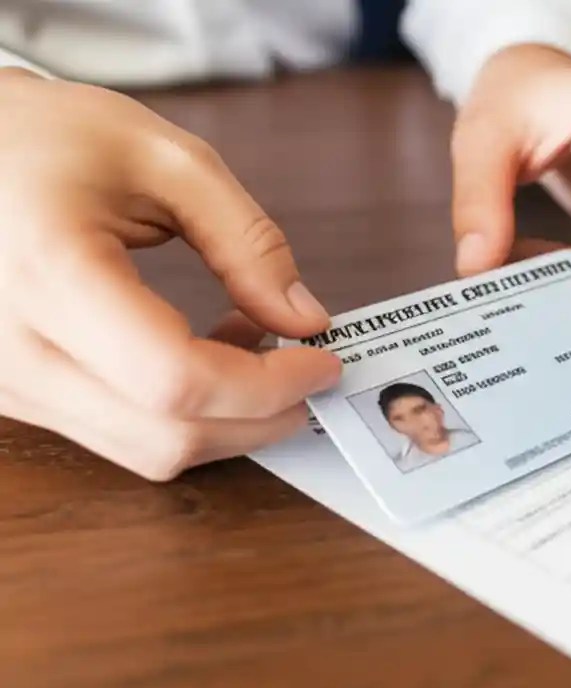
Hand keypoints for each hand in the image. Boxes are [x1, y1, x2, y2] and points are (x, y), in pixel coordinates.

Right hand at [0, 69, 340, 479]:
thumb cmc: (48, 139)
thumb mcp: (167, 161)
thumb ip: (247, 242)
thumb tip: (305, 320)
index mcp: (48, 273)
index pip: (177, 382)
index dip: (267, 386)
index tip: (323, 360)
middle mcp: (11, 348)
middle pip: (166, 437)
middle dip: (260, 417)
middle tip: (307, 370)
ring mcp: (4, 382)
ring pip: (143, 450)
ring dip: (222, 418)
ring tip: (252, 342)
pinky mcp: (12, 395)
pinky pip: (115, 433)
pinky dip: (179, 414)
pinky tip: (200, 353)